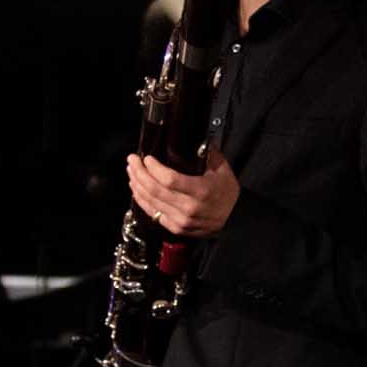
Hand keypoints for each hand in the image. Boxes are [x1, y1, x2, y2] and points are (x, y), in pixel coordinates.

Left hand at [126, 147, 240, 236]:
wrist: (234, 220)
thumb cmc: (228, 194)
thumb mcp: (222, 170)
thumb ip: (208, 154)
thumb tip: (194, 139)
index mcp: (201, 191)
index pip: (170, 179)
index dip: (154, 168)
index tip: (147, 158)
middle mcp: (189, 208)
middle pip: (155, 190)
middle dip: (139, 173)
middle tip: (132, 160)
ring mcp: (181, 220)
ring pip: (150, 202)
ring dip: (137, 185)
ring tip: (131, 172)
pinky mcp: (176, 228)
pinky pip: (153, 214)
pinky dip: (142, 200)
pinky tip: (137, 189)